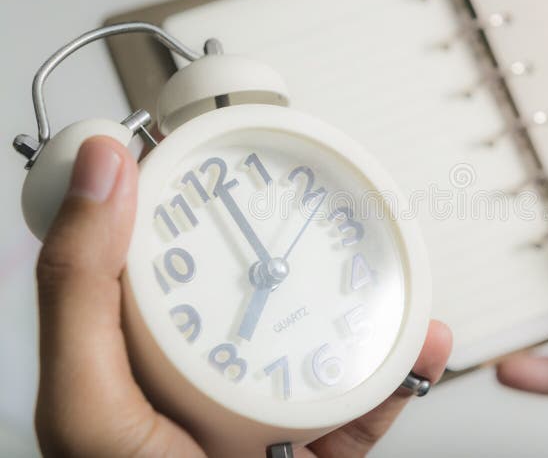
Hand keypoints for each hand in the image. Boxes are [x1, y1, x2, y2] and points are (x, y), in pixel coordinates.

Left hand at [35, 137, 451, 456]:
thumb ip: (81, 287)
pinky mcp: (320, 443)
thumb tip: (99, 171)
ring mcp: (270, 409)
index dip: (196, 202)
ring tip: (392, 263)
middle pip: (264, 292)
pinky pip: (371, 398)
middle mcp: (209, 375)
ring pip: (327, 336)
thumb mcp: (88, 401)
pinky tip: (426, 341)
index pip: (170, 256)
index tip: (228, 158)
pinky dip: (406, 368)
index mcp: (144, 353)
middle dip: (303, 248)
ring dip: (371, 300)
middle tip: (327, 207)